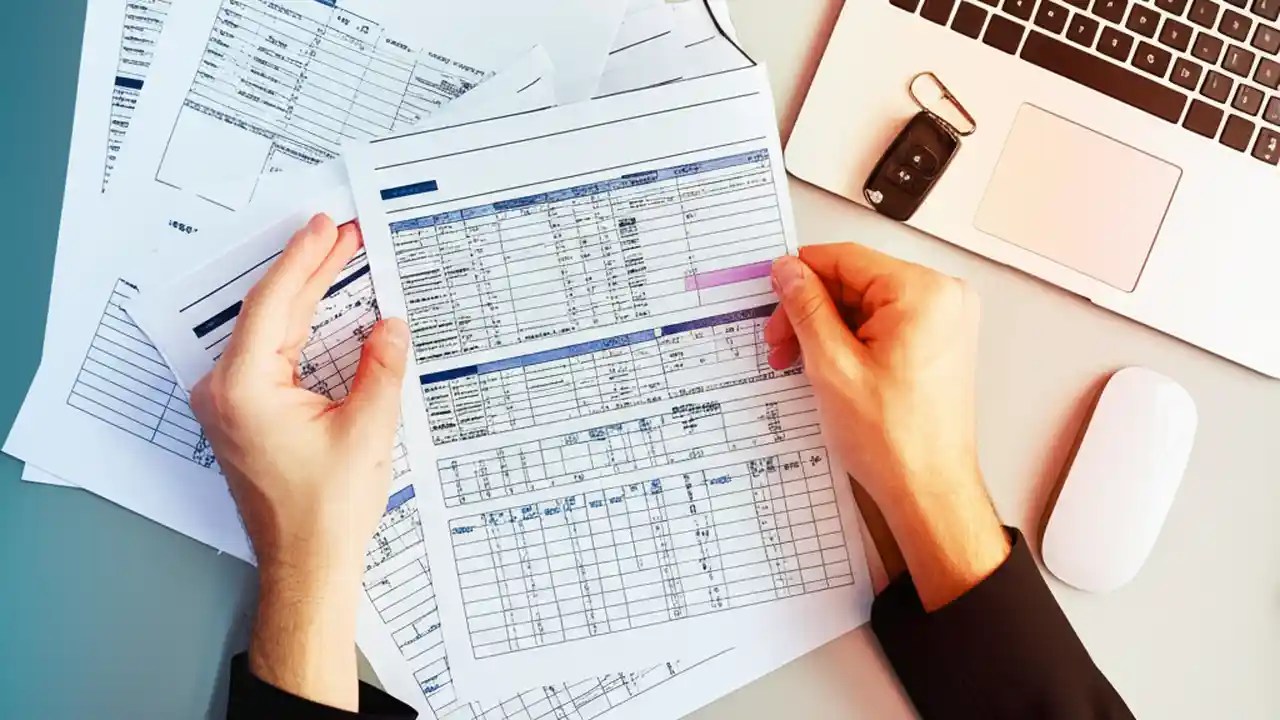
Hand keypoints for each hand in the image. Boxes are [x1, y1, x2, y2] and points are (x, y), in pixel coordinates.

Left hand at [191, 214, 408, 708]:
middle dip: (309, 270)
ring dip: (304, 296)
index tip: (327, 227)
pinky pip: (270, 355)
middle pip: (270, 312)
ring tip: (337, 258)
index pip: (274, 303)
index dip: (304, 259)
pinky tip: (320, 310)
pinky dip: (298, 329)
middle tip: (344, 234)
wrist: (307, 565)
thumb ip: (381, 368)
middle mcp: (225, 391)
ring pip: (269, 331)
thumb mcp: (369, 430)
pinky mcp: (242, 414)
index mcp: (245, 388)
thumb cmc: (326, 512)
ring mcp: (229, 403)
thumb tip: (389, 326)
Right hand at [764, 243, 1007, 609]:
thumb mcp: (831, 365)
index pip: (847, 258)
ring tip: (797, 361)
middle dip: (811, 310)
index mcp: (924, 294)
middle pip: (856, 281)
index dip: (800, 274)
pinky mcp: (939, 342)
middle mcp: (944, 298)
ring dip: (826, 328)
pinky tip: (825, 365)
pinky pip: (884, 323)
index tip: (770, 291)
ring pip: (866, 304)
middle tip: (778, 341)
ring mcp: (945, 321)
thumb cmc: (895, 441)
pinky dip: (851, 339)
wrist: (929, 491)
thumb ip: (807, 308)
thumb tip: (788, 271)